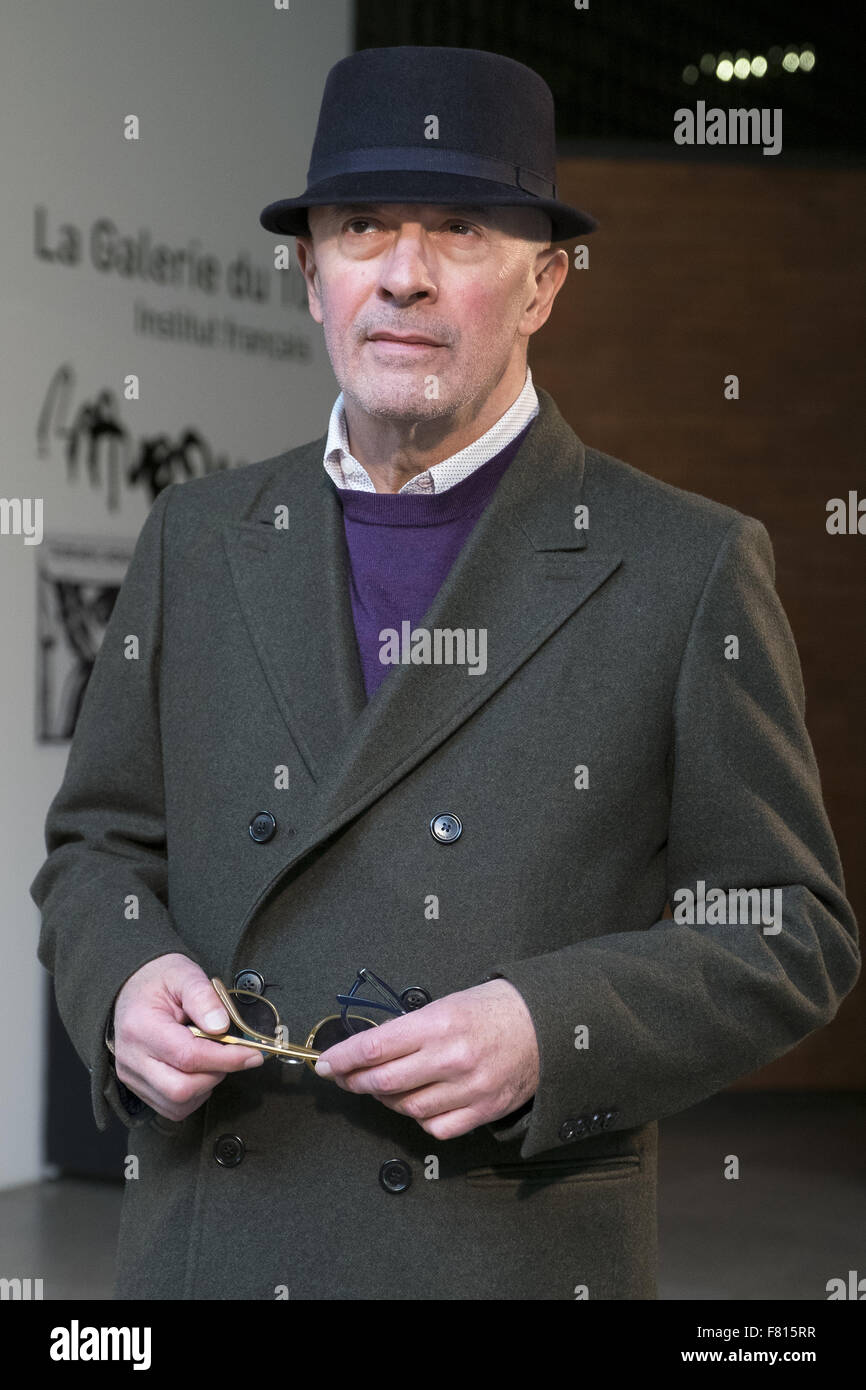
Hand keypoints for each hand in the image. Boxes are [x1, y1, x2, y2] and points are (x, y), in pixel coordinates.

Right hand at [111, 953, 263, 1120]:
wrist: (131, 987)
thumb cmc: (159, 980)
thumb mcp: (184, 975)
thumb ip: (204, 998)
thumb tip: (222, 1027)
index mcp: (141, 1027)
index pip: (188, 1056)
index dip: (226, 1059)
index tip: (252, 1054)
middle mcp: (131, 1057)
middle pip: (181, 1089)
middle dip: (216, 1075)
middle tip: (230, 1054)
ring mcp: (131, 1075)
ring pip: (177, 1104)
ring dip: (206, 1087)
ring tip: (212, 1058)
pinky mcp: (137, 1086)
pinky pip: (171, 1107)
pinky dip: (194, 1095)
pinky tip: (199, 1070)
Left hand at [313, 978, 538, 1139]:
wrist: (546, 1026)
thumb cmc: (493, 1009)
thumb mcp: (447, 1004)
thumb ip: (410, 1029)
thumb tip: (370, 1051)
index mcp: (439, 1023)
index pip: (375, 1047)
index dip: (342, 1059)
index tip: (326, 1064)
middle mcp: (451, 1058)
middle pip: (383, 1082)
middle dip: (355, 1082)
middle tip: (344, 1078)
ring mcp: (468, 1088)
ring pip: (407, 1108)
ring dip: (385, 1100)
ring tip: (382, 1088)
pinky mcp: (483, 1111)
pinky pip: (436, 1127)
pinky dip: (419, 1118)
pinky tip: (417, 1104)